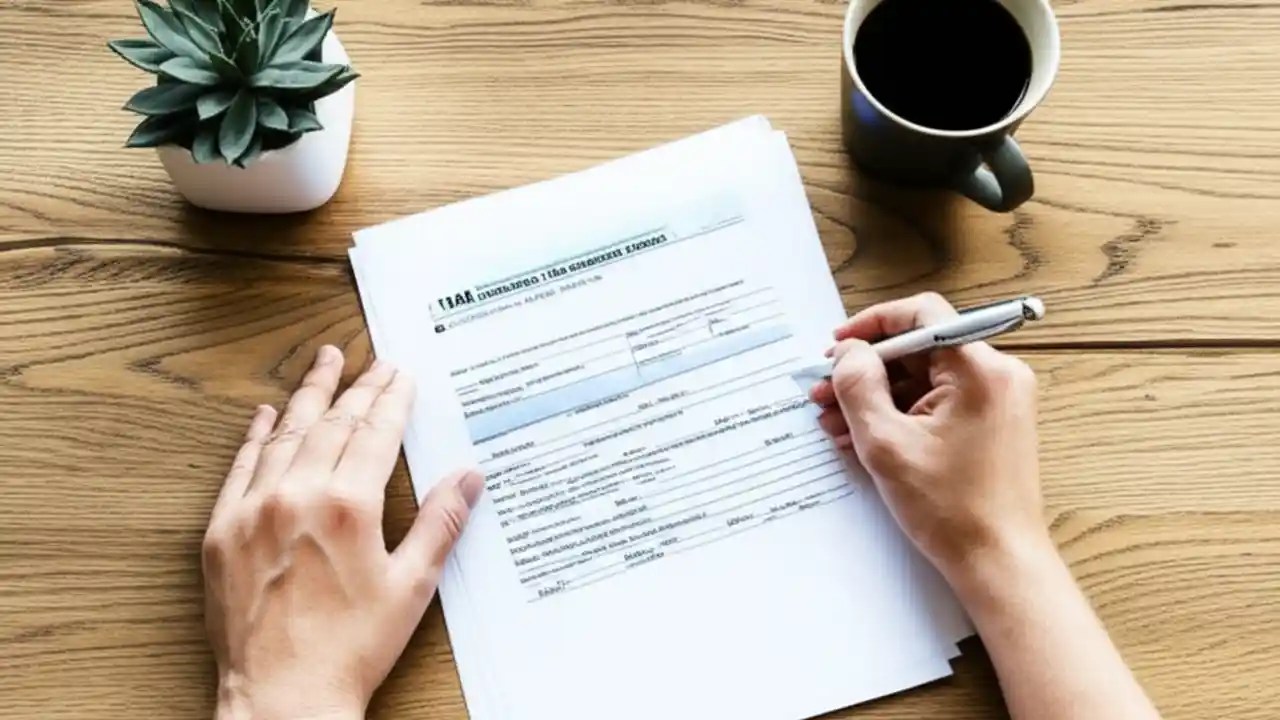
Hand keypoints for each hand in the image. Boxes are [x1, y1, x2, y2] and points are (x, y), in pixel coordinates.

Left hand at [203, 346, 483, 719]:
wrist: (283, 698)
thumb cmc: (351, 648)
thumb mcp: (411, 585)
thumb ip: (440, 522)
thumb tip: (468, 476)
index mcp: (349, 505)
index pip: (374, 432)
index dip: (391, 399)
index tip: (400, 376)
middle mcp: (297, 495)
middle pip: (332, 423)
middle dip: (356, 387)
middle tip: (371, 362)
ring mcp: (254, 510)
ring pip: (285, 435)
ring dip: (307, 396)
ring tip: (322, 364)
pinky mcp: (222, 532)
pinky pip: (239, 468)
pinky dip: (255, 437)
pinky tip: (265, 415)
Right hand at [809, 293, 1048, 580]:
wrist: (998, 561)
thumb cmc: (953, 510)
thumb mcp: (886, 443)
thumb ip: (859, 387)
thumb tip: (848, 353)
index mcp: (979, 369)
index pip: (921, 313)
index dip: (872, 324)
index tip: (839, 345)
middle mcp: (996, 375)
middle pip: (919, 347)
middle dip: (867, 369)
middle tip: (825, 390)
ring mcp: (997, 399)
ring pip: (924, 378)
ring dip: (878, 395)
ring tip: (835, 419)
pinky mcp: (991, 422)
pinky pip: (938, 402)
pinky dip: (901, 413)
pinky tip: (864, 434)